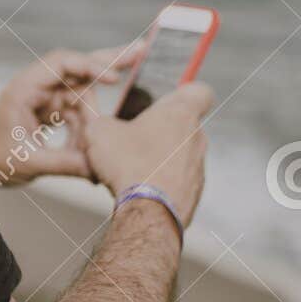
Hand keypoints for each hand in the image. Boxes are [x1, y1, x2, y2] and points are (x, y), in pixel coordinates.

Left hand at [0, 44, 141, 186]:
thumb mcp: (28, 162)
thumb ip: (65, 164)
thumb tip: (98, 167)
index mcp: (25, 87)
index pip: (62, 64)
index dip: (89, 66)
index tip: (112, 80)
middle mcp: (37, 88)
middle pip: (79, 69)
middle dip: (110, 63)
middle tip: (142, 51)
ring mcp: (44, 100)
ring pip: (81, 98)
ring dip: (93, 122)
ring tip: (92, 149)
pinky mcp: (49, 114)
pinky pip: (76, 115)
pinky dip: (86, 130)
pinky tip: (90, 149)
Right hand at [82, 81, 212, 226]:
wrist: (148, 210)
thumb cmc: (130, 165)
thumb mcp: (100, 132)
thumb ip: (104, 121)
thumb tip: (101, 126)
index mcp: (180, 113)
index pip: (199, 91)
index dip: (184, 91)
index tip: (169, 97)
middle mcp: (196, 138)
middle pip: (183, 125)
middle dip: (160, 130)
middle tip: (133, 137)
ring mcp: (198, 167)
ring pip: (179, 154)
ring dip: (160, 158)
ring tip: (131, 168)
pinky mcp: (194, 192)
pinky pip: (177, 180)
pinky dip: (161, 182)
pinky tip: (139, 188)